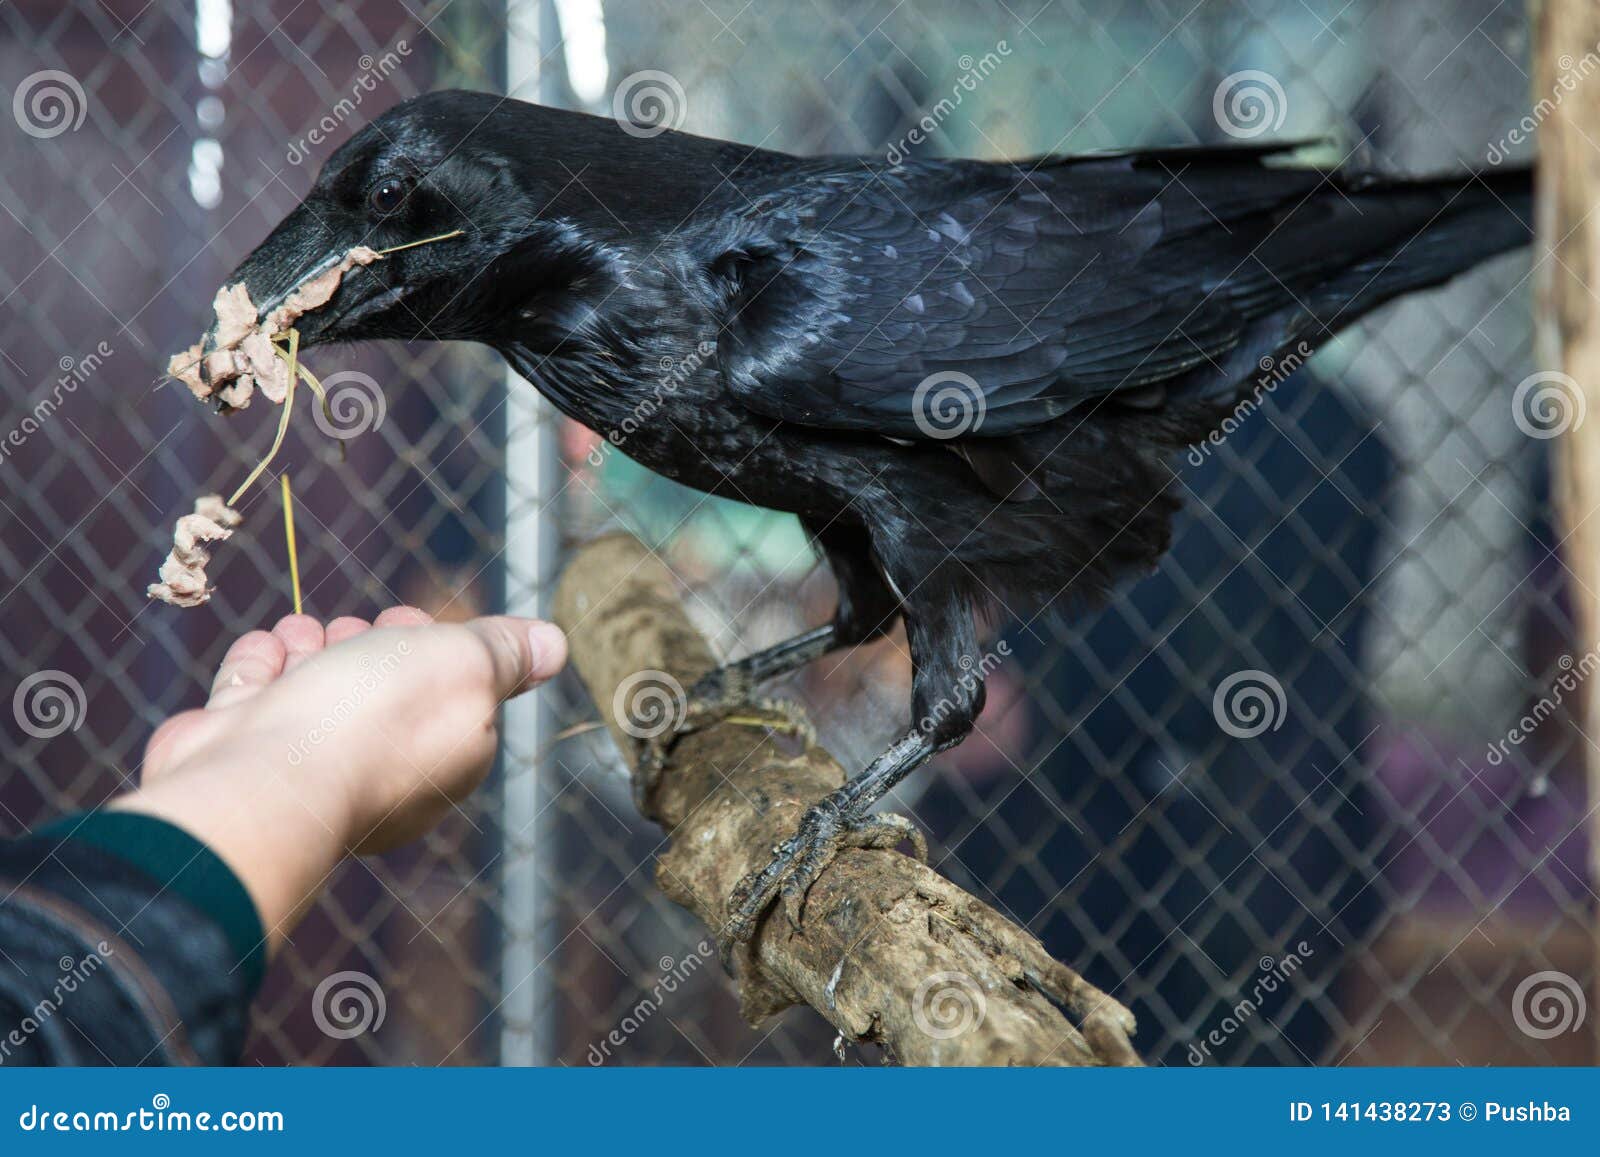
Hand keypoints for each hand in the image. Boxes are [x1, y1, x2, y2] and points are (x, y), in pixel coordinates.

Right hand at [116, 606, 566, 950]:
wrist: (259, 779)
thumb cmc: (373, 719)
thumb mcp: (466, 664)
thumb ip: (507, 652)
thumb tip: (553, 645)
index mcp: (444, 763)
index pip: (451, 696)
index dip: (435, 649)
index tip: (415, 621)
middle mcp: (378, 775)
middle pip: (380, 693)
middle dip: (369, 646)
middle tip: (360, 628)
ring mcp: (307, 770)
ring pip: (315, 690)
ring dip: (312, 647)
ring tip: (306, 631)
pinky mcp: (245, 757)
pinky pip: (256, 701)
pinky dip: (260, 667)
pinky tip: (269, 647)